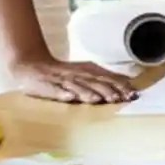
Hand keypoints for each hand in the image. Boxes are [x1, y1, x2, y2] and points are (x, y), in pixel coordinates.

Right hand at [10, 57, 137, 103]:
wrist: (32, 65)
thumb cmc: (64, 73)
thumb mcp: (86, 73)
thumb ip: (104, 79)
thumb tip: (127, 83)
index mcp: (88, 71)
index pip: (107, 78)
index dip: (120, 86)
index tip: (133, 94)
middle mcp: (78, 75)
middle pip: (95, 83)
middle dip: (108, 90)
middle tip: (120, 98)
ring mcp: (63, 81)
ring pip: (77, 87)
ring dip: (88, 93)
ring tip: (98, 99)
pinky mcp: (48, 86)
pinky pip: (56, 91)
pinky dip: (63, 94)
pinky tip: (69, 98)